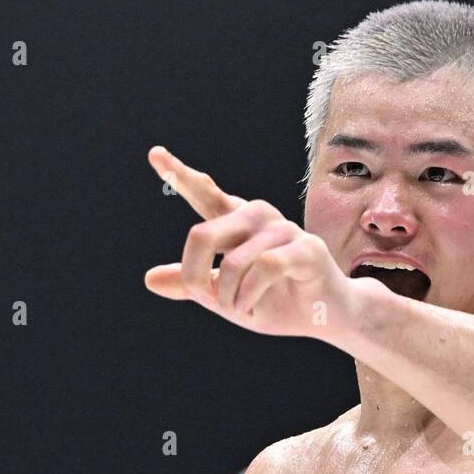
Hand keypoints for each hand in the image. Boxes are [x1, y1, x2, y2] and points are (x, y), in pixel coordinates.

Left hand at [144, 145, 357, 339]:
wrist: (325, 318)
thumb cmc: (276, 301)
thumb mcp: (227, 296)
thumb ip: (193, 284)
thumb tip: (149, 279)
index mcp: (237, 223)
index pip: (206, 196)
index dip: (181, 175)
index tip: (155, 155)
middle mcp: (258, 217)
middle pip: (203, 235)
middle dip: (196, 276)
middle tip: (207, 300)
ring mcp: (284, 230)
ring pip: (235, 261)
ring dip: (230, 296)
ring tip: (240, 309)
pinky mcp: (307, 249)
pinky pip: (264, 267)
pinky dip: (249, 295)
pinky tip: (250, 308)